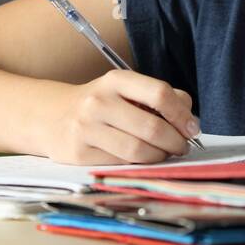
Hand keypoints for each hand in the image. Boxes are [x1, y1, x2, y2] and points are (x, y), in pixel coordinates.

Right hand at [45, 68, 200, 164]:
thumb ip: (160, 98)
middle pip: (152, 127)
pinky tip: (143, 160)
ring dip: (159, 156)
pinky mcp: (78, 153)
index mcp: (116, 80)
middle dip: (175, 141)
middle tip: (182, 147)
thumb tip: (189, 120)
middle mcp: (99, 101)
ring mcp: (86, 128)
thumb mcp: (126, 90)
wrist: (52, 116)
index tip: (193, 128)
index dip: (182, 114)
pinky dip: (139, 165)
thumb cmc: (101, 104)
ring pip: (138, 150)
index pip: (159, 94)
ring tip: (164, 154)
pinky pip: (120, 163)